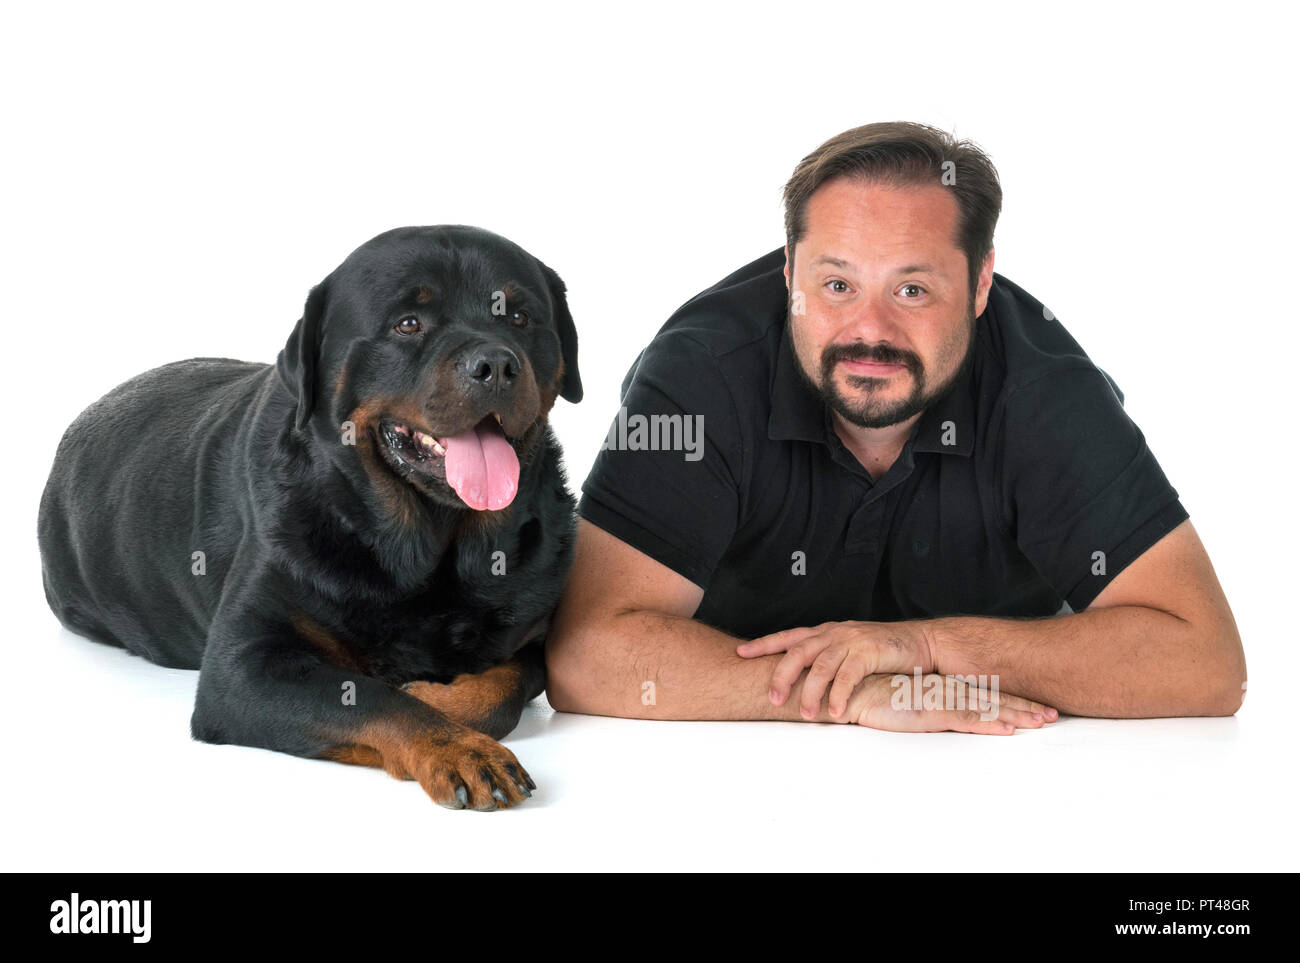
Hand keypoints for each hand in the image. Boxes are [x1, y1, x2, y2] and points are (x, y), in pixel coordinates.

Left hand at [737, 620, 935, 719]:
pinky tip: (835, 712)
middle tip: (771, 698)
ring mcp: (852, 640)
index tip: (740, 653)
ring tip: (804, 714)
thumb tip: (799, 679)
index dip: (764, 644)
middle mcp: (835, 633)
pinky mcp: (870, 651)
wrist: (920, 643)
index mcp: (826, 632)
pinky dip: (839, 695)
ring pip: (821, 665)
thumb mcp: (848, 650)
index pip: (789, 637)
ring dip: (810, 692)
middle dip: (781, 675)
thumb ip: (826, 658)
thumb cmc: (881, 651)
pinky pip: (848, 676)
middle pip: (798, 651)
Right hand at [838, 673, 1056, 733]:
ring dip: (1016, 715)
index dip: (1011, 700)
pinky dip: (989, 724)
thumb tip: (939, 710)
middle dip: (1025, 707)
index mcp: (941, 687)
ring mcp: (939, 700)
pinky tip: (1008, 730)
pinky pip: (966, 719)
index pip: (983, 693)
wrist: (848, 691)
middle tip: (1053, 715)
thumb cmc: (870, 697)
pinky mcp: (929, 711)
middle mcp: (945, 690)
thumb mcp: (904, 700)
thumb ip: (924, 702)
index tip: (1036, 708)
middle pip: (993, 698)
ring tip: (1042, 722)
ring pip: (986, 708)